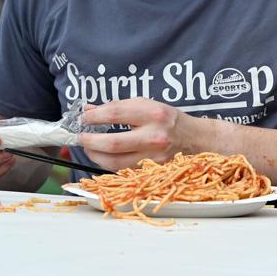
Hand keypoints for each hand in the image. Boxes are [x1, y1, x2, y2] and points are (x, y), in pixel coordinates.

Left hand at [78, 98, 197, 170]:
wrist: (196, 139)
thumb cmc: (168, 120)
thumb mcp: (146, 105)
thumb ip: (117, 107)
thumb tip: (89, 110)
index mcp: (153, 114)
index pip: (114, 114)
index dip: (93, 117)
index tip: (83, 118)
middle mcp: (154, 137)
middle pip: (112, 143)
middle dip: (89, 141)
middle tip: (80, 137)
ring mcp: (154, 156)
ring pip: (114, 162)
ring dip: (95, 156)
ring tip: (89, 148)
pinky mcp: (153, 169)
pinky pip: (123, 169)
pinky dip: (109, 163)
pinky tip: (105, 156)